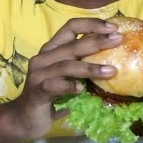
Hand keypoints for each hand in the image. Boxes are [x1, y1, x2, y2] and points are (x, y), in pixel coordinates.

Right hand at [4, 17, 119, 138]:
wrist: (25, 118)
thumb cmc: (51, 95)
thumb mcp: (68, 77)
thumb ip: (83, 66)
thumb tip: (116, 60)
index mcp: (52, 49)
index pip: (71, 27)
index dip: (91, 24)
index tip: (113, 28)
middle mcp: (43, 58)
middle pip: (72, 45)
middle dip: (97, 41)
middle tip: (118, 41)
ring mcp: (38, 74)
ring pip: (66, 65)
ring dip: (90, 67)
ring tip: (111, 71)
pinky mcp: (36, 91)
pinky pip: (54, 86)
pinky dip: (68, 86)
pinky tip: (81, 89)